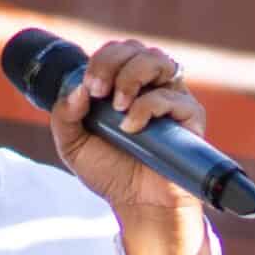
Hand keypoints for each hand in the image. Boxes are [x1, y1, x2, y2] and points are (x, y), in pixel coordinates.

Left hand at [50, 38, 206, 254]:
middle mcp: (153, 87)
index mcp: (126, 86)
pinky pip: (172, 97)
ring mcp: (174, 99)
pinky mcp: (190, 117)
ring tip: (118, 105)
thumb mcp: (73, 144)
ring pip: (161, 60)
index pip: (119, 51)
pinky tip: (132, 128)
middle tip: (97, 92)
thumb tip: (77, 88)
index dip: (101, 60)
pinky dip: (146, 107)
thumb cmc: (111, 173)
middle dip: (112, 63)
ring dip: (132, 75)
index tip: (88, 89)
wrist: (138, 205)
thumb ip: (64, 115)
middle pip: (138, 48)